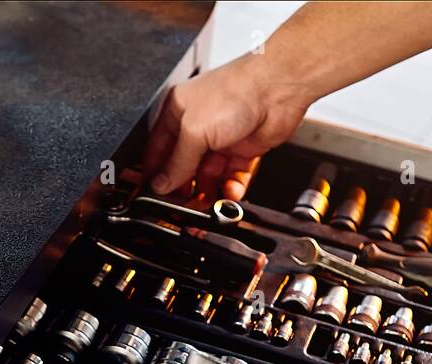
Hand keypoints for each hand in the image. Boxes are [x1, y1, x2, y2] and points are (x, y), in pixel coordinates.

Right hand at [142, 53, 312, 201]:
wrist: (278, 89)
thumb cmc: (236, 91)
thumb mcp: (194, 130)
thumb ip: (177, 161)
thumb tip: (162, 183)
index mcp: (177, 113)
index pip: (158, 150)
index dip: (154, 173)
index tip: (153, 195)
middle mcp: (197, 126)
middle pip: (183, 167)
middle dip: (182, 188)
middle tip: (180, 206)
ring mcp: (220, 139)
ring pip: (207, 176)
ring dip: (207, 192)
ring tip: (205, 205)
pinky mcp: (242, 151)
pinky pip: (232, 177)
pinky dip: (231, 189)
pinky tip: (229, 194)